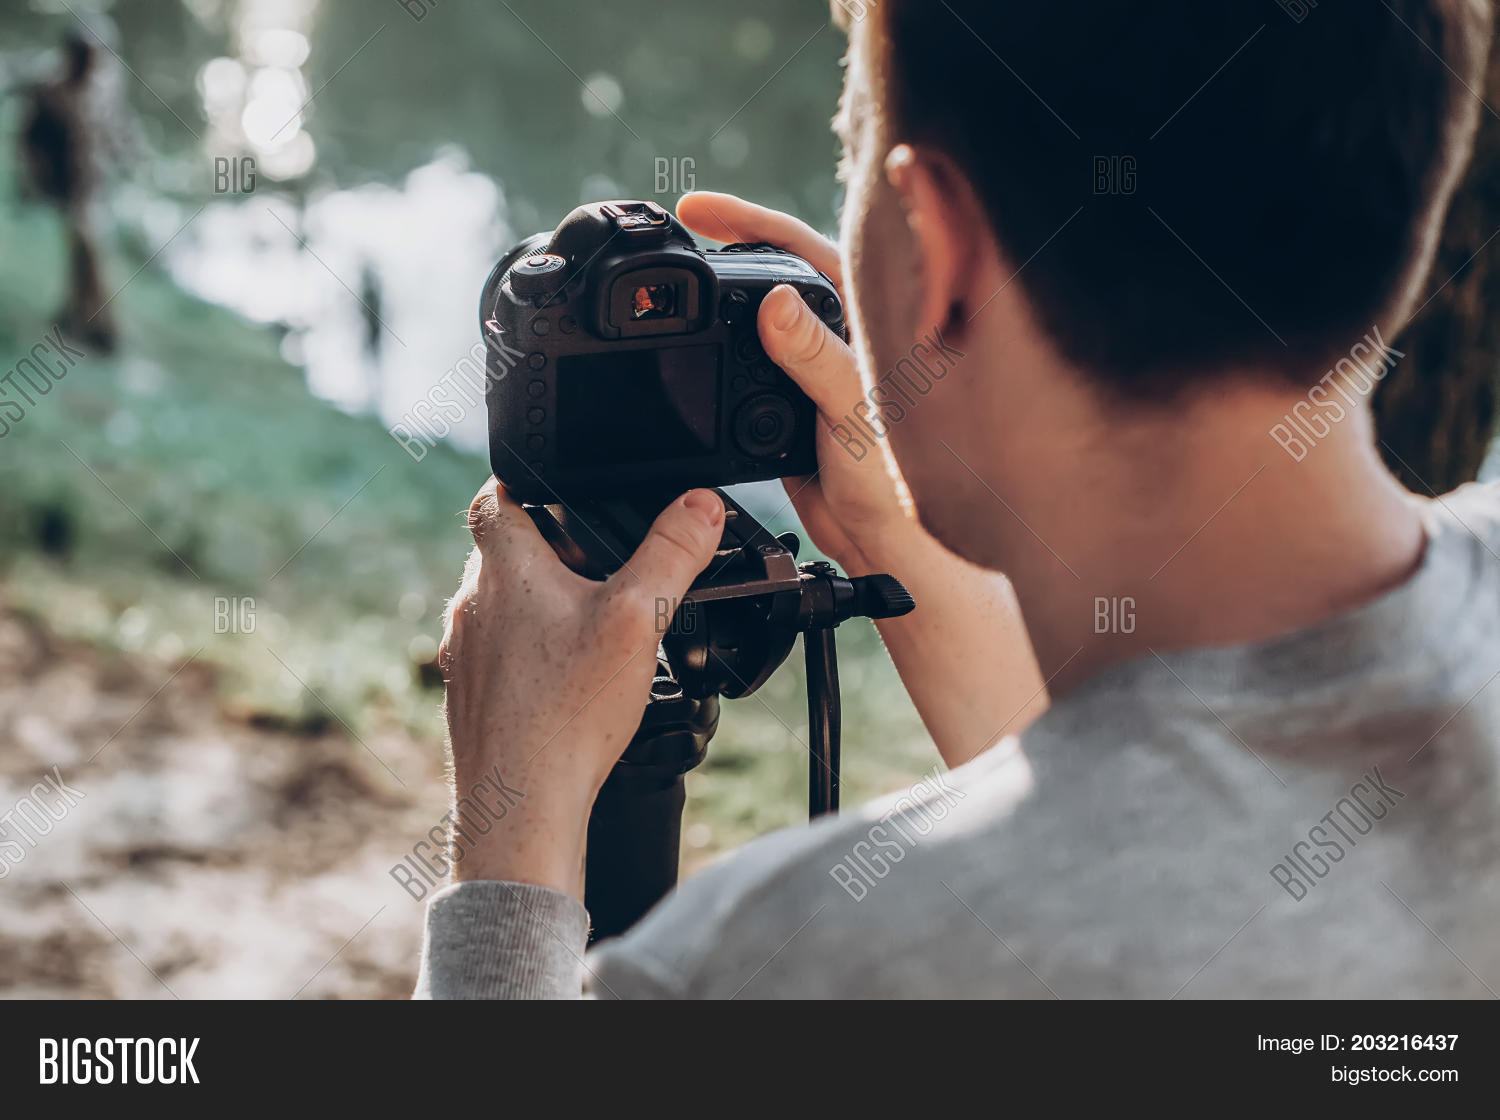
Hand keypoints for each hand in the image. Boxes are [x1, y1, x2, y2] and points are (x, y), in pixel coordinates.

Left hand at [438, 478, 723, 894]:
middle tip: (600, 561)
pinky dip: (532, 657)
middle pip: (503, 554)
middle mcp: (471, 607)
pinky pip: (500, 659)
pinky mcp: (471, 700)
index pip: (493, 496)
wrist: (520, 805)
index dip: (522, 480)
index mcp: (503, 569)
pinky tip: (570, 684)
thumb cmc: (567, 713)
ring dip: (540, 607)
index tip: (553, 483)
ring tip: (593, 626)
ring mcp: (465, 657)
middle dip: (548, 551)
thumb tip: (701, 504)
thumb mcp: (641, 618)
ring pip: (502, 609)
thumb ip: (673, 554)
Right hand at [677, 192, 913, 572]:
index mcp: (870, 319)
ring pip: (757, 320)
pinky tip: (694, 350)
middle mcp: (843, 337)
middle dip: (729, 247)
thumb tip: (776, 303)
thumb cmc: (900, 482)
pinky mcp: (788, 406)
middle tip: (681, 231)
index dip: (750, 222)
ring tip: (681, 283)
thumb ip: (818, 357)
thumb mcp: (857, 410)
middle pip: (777, 276)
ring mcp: (813, 370)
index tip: (698, 210)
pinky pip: (745, 367)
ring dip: (720, 304)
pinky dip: (717, 354)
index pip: (805, 250)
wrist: (883, 545)